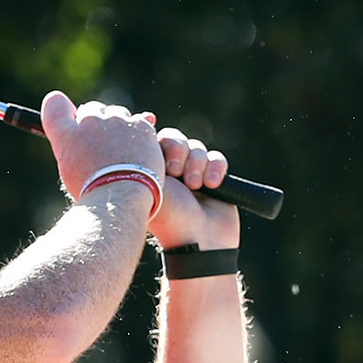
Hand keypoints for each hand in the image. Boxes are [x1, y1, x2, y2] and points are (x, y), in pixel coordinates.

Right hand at [39, 91, 164, 204]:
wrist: (122, 196)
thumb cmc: (92, 187)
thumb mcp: (68, 166)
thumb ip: (67, 138)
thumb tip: (64, 113)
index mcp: (65, 133)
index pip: (55, 104)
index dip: (67, 113)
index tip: (76, 124)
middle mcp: (88, 120)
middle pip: (93, 110)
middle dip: (98, 123)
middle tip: (104, 148)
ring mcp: (116, 120)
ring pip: (117, 114)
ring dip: (120, 127)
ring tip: (122, 154)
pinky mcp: (139, 125)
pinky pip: (140, 121)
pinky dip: (139, 133)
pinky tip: (138, 151)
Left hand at [148, 128, 238, 249]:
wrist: (197, 241)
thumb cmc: (167, 216)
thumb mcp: (150, 182)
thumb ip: (146, 154)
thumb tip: (145, 122)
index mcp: (149, 170)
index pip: (156, 140)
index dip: (164, 146)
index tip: (165, 166)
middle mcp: (170, 170)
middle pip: (177, 139)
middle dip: (179, 154)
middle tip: (176, 174)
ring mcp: (193, 174)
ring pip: (197, 147)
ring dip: (197, 165)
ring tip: (195, 186)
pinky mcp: (215, 177)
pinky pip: (217, 158)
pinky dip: (216, 169)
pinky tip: (211, 186)